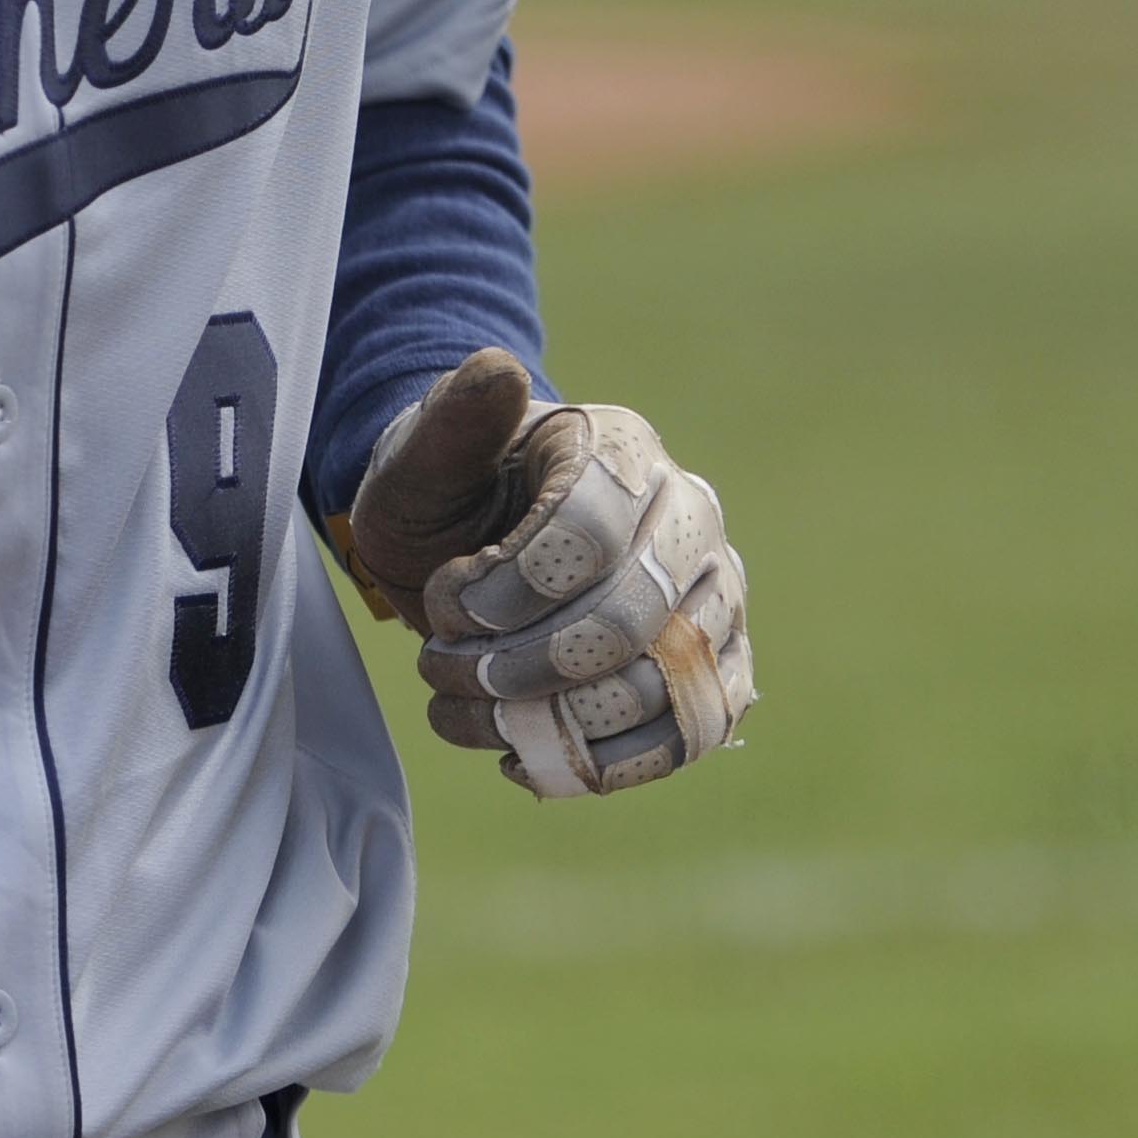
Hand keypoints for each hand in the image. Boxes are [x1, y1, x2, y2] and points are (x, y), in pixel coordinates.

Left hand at [336, 347, 754, 797]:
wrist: (473, 541)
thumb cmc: (446, 493)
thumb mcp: (422, 456)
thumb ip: (452, 421)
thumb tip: (498, 371)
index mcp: (623, 450)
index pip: (591, 533)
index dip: (508, 590)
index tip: (446, 604)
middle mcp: (690, 518)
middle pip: (629, 621)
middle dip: (521, 666)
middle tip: (447, 669)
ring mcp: (715, 597)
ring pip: (663, 691)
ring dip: (550, 724)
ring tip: (470, 713)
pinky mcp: (716, 669)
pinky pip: (693, 737)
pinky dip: (603, 766)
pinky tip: (522, 755)